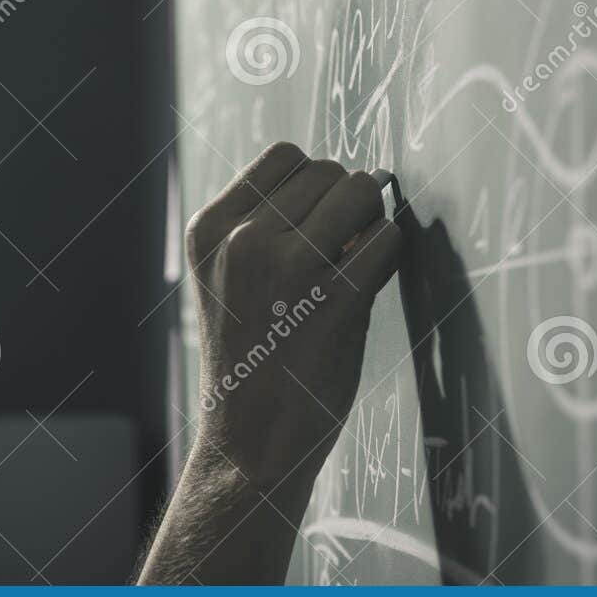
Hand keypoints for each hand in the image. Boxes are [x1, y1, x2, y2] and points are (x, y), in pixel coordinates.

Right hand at [184, 142, 402, 487]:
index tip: (317, 221)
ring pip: (360, 191)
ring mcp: (288, 267)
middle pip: (326, 169)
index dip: (313, 182)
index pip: (283, 156)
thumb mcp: (227, 280)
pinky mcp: (333, 299)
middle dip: (345, 200)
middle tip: (342, 248)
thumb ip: (266, 228)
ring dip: (371, 220)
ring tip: (356, 261)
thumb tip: (344, 183)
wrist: (250, 440)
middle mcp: (243, 239)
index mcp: (209, 229)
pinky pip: (386, 237)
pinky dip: (387, 252)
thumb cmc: (249, 359)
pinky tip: (369, 282)